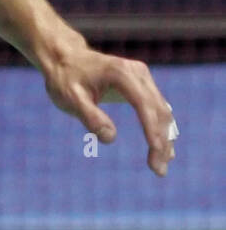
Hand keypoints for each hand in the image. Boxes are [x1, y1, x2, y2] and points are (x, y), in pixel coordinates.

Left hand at [42, 43, 176, 175]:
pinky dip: (162, 129)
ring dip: (165, 139)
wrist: (65, 58)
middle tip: (158, 171)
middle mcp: (137, 72)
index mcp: (120, 73)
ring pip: (162, 111)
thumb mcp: (70, 98)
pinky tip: (165, 149)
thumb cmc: (65, 79)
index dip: (152, 131)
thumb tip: (111, 138)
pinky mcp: (142, 83)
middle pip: (158, 110)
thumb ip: (89, 116)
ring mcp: (142, 76)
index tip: (156, 155)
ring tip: (161, 167)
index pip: (144, 105)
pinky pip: (158, 108)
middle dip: (162, 142)